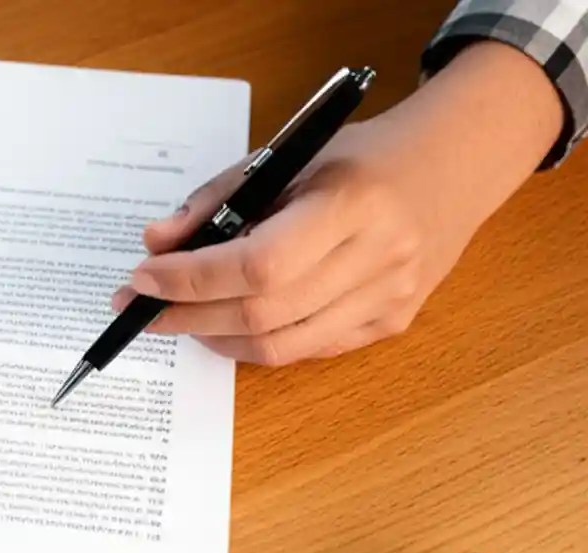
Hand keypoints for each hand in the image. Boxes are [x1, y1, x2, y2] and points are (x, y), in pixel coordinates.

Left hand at [115, 125, 447, 365]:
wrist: (455, 165)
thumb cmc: (362, 157)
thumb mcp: (289, 157)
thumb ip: (218, 199)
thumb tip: (155, 244)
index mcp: (351, 205)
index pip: (255, 264)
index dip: (190, 278)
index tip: (142, 278)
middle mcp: (377, 259)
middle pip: (261, 314)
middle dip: (187, 315)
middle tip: (143, 308)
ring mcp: (388, 300)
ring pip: (280, 346)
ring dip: (214, 337)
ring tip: (179, 317)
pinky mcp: (390, 325)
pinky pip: (306, 350)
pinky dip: (256, 342)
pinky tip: (229, 323)